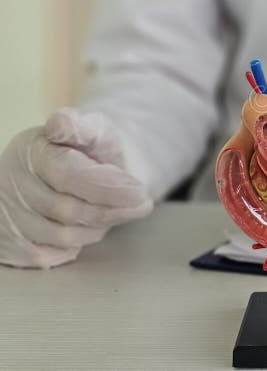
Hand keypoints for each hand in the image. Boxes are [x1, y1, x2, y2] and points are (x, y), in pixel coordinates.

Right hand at [0, 108, 152, 267]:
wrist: (83, 170)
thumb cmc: (92, 150)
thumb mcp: (94, 129)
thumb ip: (82, 125)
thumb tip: (60, 123)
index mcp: (31, 150)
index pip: (68, 175)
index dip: (108, 188)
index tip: (141, 193)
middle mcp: (10, 182)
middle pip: (68, 211)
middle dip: (111, 209)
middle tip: (138, 204)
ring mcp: (6, 214)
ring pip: (62, 236)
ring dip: (97, 227)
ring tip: (111, 210)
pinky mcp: (11, 242)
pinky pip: (50, 256)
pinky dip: (77, 245)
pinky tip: (87, 226)